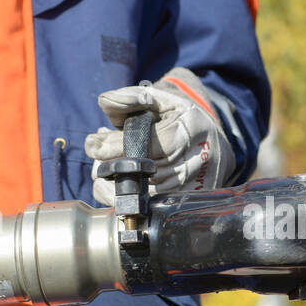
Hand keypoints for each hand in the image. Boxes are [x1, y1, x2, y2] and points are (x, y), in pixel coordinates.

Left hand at [85, 68, 235, 206]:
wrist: (213, 146)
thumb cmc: (181, 120)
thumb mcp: (160, 101)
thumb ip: (131, 97)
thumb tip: (104, 102)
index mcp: (188, 131)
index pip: (144, 145)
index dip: (113, 146)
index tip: (92, 144)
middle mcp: (194, 161)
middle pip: (139, 171)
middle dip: (110, 164)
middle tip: (98, 155)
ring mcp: (192, 187)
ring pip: (140, 194)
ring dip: (114, 183)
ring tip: (110, 166)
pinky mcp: (186, 205)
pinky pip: (146, 208)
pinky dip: (126, 197)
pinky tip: (121, 182)